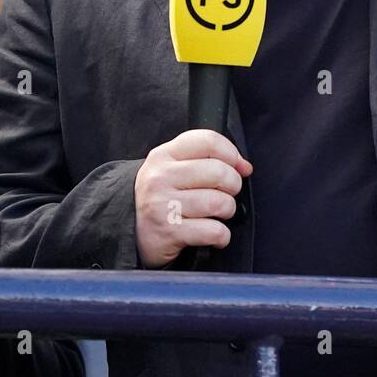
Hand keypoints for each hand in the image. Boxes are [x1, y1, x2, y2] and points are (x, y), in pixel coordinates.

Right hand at [133, 129, 252, 268]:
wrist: (131, 229)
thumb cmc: (162, 197)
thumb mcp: (174, 168)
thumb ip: (206, 159)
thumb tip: (245, 166)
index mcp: (164, 155)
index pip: (208, 141)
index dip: (231, 154)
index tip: (237, 166)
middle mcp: (160, 177)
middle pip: (218, 171)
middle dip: (233, 185)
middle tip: (226, 193)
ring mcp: (163, 204)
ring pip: (219, 202)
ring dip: (227, 211)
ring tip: (218, 213)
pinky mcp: (169, 231)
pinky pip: (214, 230)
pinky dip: (222, 236)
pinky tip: (213, 233)